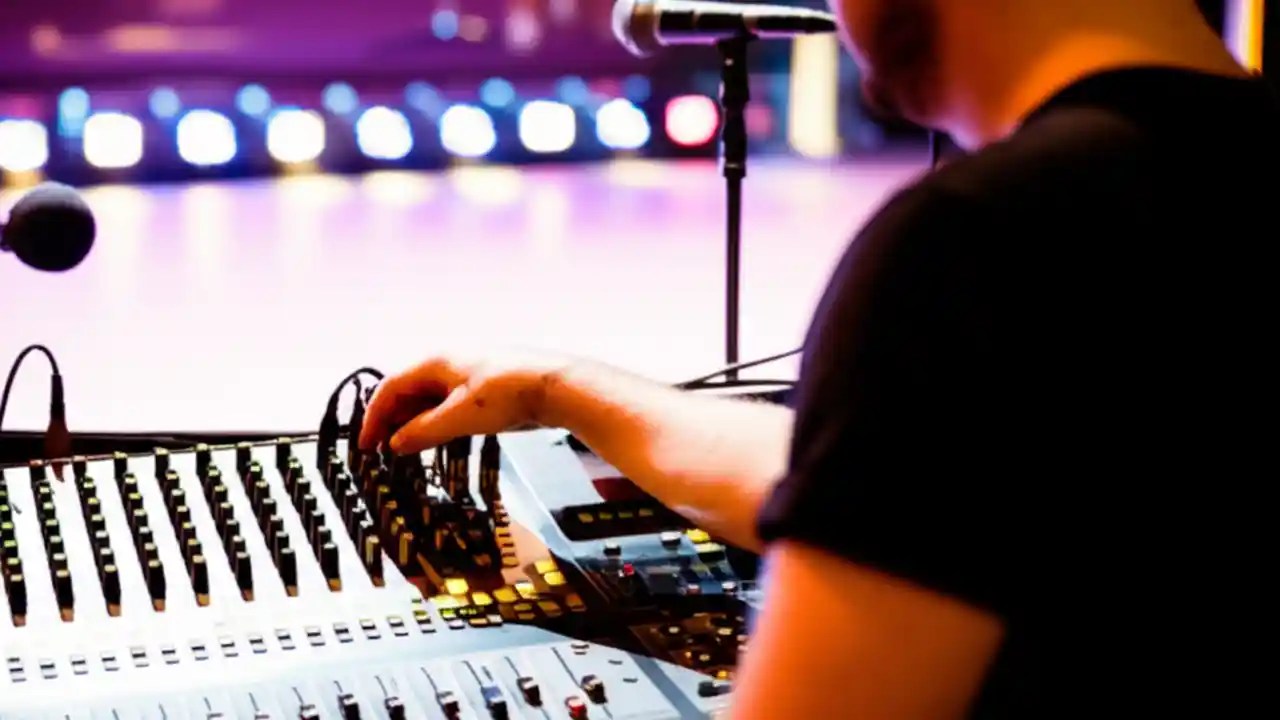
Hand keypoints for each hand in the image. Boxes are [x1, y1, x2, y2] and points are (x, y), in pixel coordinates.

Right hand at [357, 349, 573, 453]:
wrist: (559, 386)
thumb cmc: (508, 395)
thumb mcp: (460, 417)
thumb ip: (424, 431)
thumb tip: (394, 443)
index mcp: (435, 363)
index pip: (390, 388)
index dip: (372, 417)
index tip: (365, 446)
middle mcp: (447, 364)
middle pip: (407, 391)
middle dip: (391, 420)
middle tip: (382, 451)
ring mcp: (467, 374)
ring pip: (429, 399)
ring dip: (413, 422)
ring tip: (406, 450)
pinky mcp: (486, 388)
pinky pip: (449, 404)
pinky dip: (436, 421)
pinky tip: (438, 439)